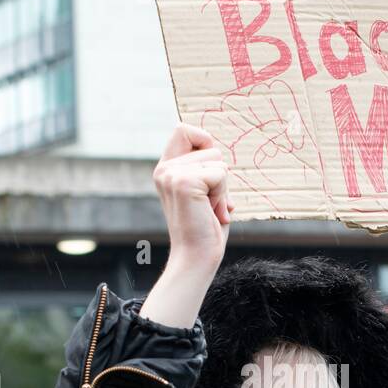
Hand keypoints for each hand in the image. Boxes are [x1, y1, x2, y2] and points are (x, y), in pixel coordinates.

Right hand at [154, 123, 231, 276]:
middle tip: (210, 202)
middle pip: (210, 145)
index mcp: (166, 168)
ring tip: (209, 209)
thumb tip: (218, 152)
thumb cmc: (205, 228)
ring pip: (218, 161)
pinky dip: (223, 195)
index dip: (204, 142)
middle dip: (220, 175)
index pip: (184, 129)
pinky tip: (212, 213)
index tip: (209, 173)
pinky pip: (220, 175)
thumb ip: (205, 169)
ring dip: (222, 188)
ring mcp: (171, 174)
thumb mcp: (204, 192)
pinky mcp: (183, 183)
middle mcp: (164, 169)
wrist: (196, 257)